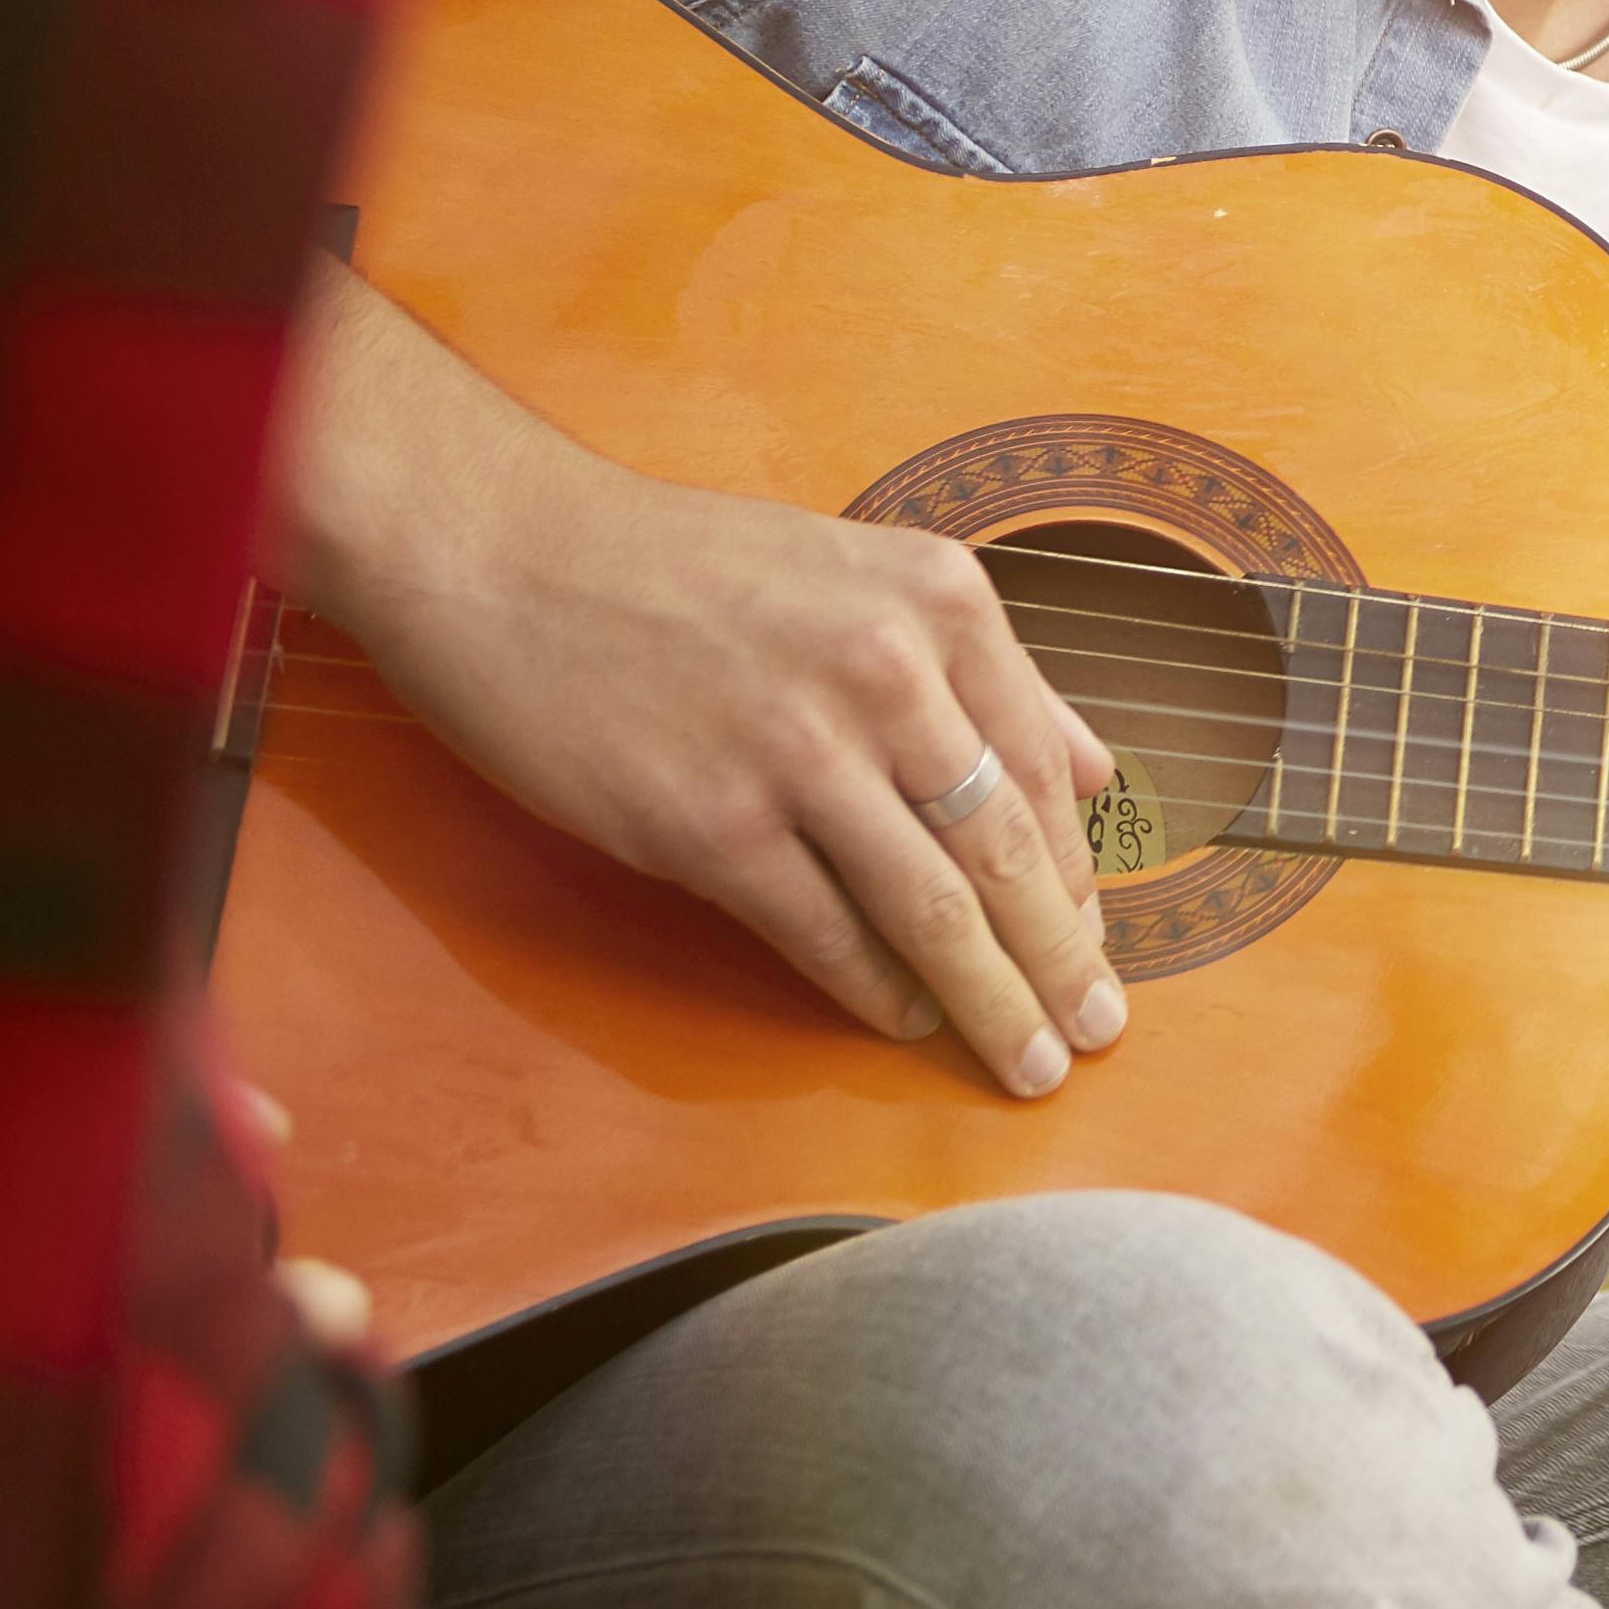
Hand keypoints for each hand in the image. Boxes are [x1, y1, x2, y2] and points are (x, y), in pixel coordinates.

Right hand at [291, 271, 1123, 1095]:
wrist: (508, 549)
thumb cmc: (684, 565)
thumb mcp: (862, 573)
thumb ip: (985, 670)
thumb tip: (1092, 772)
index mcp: (942, 602)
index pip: (1043, 772)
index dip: (1081, 877)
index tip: (1100, 942)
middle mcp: (890, 672)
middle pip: (1005, 851)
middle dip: (1062, 958)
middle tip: (1098, 1031)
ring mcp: (800, 753)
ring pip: (932, 907)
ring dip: (990, 999)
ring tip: (1028, 1059)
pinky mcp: (710, 824)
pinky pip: (823, 932)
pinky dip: (875, 989)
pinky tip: (906, 1020)